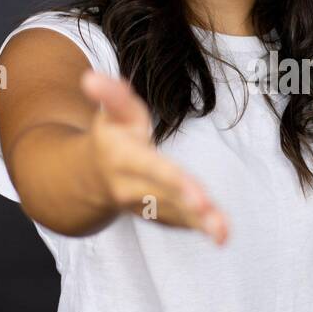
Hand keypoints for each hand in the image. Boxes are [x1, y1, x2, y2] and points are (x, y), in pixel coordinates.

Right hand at [79, 69, 228, 244]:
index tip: (199, 196)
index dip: (175, 181)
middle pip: (165, 198)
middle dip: (190, 209)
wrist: (90, 178)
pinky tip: (221, 234)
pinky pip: (176, 224)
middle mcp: (130, 187)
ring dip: (199, 224)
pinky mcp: (154, 216)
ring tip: (223, 233)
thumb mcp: (113, 112)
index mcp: (124, 158)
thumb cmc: (112, 137)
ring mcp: (142, 206)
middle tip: (216, 221)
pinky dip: (197, 229)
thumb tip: (89, 77)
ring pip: (173, 216)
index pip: (153, 169)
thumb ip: (111, 95)